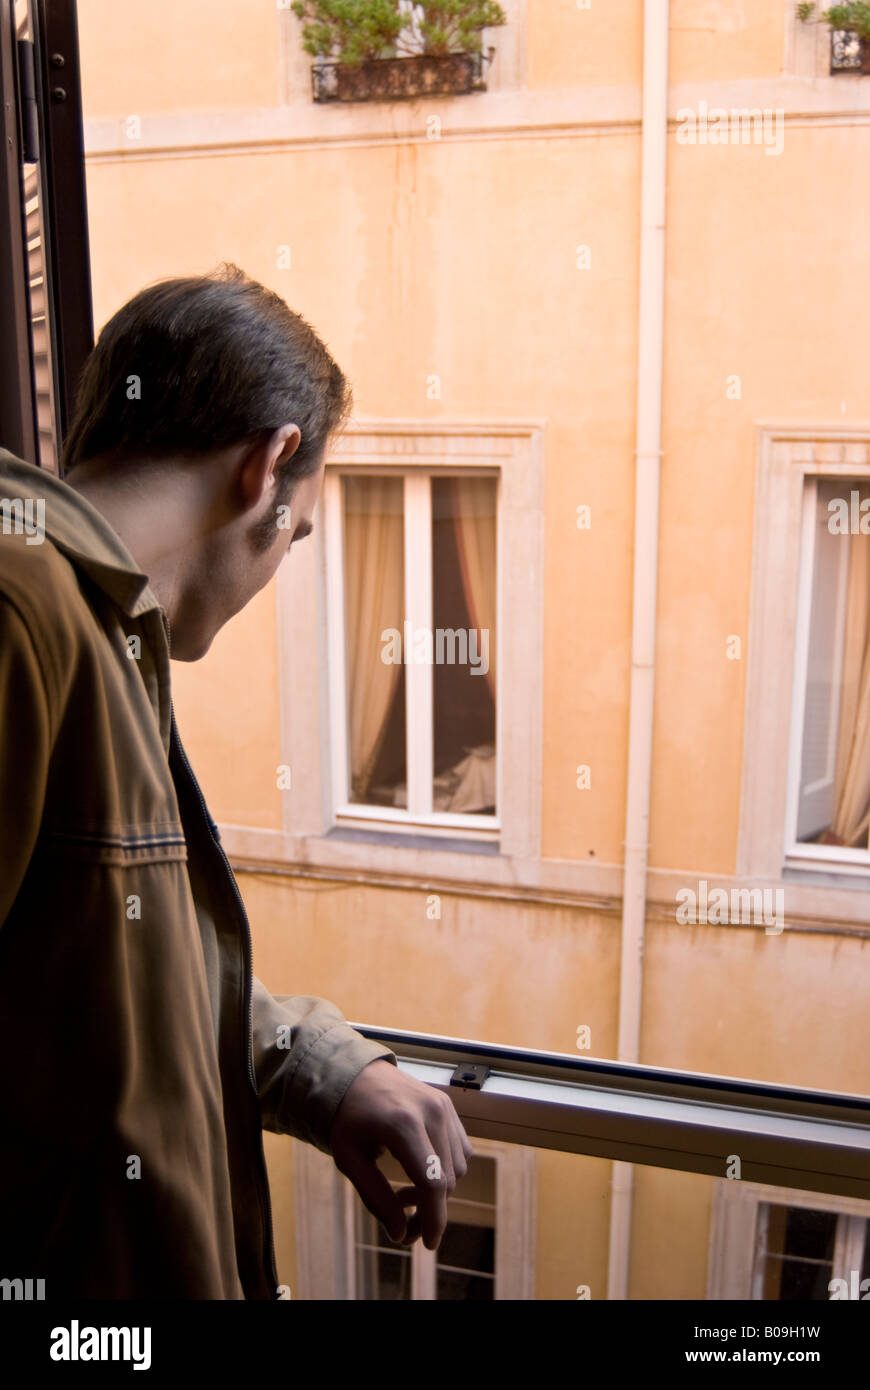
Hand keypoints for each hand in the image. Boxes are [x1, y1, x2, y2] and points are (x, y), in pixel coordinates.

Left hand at [329, 1059, 473, 1250]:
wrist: (354, 1074)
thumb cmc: (347, 1118)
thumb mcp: (349, 1160)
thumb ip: (375, 1197)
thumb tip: (400, 1233)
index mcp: (403, 1124)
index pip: (432, 1182)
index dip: (434, 1219)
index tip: (426, 1243)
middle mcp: (431, 1112)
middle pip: (447, 1180)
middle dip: (429, 1209)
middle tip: (400, 1217)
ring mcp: (444, 1106)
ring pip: (458, 1168)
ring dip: (437, 1191)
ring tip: (405, 1192)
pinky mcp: (448, 1106)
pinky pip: (461, 1150)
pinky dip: (446, 1169)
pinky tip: (420, 1170)